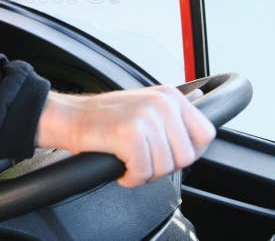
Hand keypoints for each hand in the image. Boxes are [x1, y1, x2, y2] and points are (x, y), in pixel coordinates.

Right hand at [35, 86, 215, 187]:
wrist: (70, 117)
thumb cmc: (104, 116)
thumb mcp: (145, 104)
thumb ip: (173, 108)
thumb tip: (203, 97)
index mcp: (170, 96)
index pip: (205, 134)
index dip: (187, 152)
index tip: (166, 153)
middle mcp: (162, 103)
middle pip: (186, 157)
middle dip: (163, 166)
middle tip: (141, 158)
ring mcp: (147, 118)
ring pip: (165, 168)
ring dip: (144, 173)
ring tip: (128, 160)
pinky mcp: (131, 135)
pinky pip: (143, 172)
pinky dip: (130, 178)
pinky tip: (120, 166)